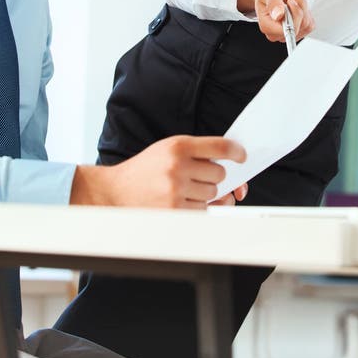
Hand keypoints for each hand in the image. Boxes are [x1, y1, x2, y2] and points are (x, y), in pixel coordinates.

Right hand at [70, 135, 246, 209]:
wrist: (116, 191)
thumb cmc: (145, 170)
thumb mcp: (167, 149)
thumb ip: (196, 153)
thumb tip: (229, 167)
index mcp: (178, 146)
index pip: (220, 146)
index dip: (236, 152)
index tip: (241, 156)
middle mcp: (178, 166)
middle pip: (220, 174)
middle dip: (214, 177)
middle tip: (197, 177)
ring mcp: (177, 190)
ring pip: (214, 193)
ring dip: (205, 194)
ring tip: (183, 189)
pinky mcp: (175, 211)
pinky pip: (204, 210)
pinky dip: (198, 208)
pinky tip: (181, 201)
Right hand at [237, 0, 314, 42]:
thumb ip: (274, 4)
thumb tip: (278, 15)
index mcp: (266, 27)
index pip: (288, 30)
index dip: (294, 15)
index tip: (290, 1)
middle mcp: (276, 34)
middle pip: (299, 27)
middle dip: (299, 9)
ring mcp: (287, 34)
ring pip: (306, 25)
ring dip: (303, 8)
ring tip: (291, 1)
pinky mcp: (297, 31)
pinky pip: (310, 24)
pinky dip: (307, 12)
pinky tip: (296, 6)